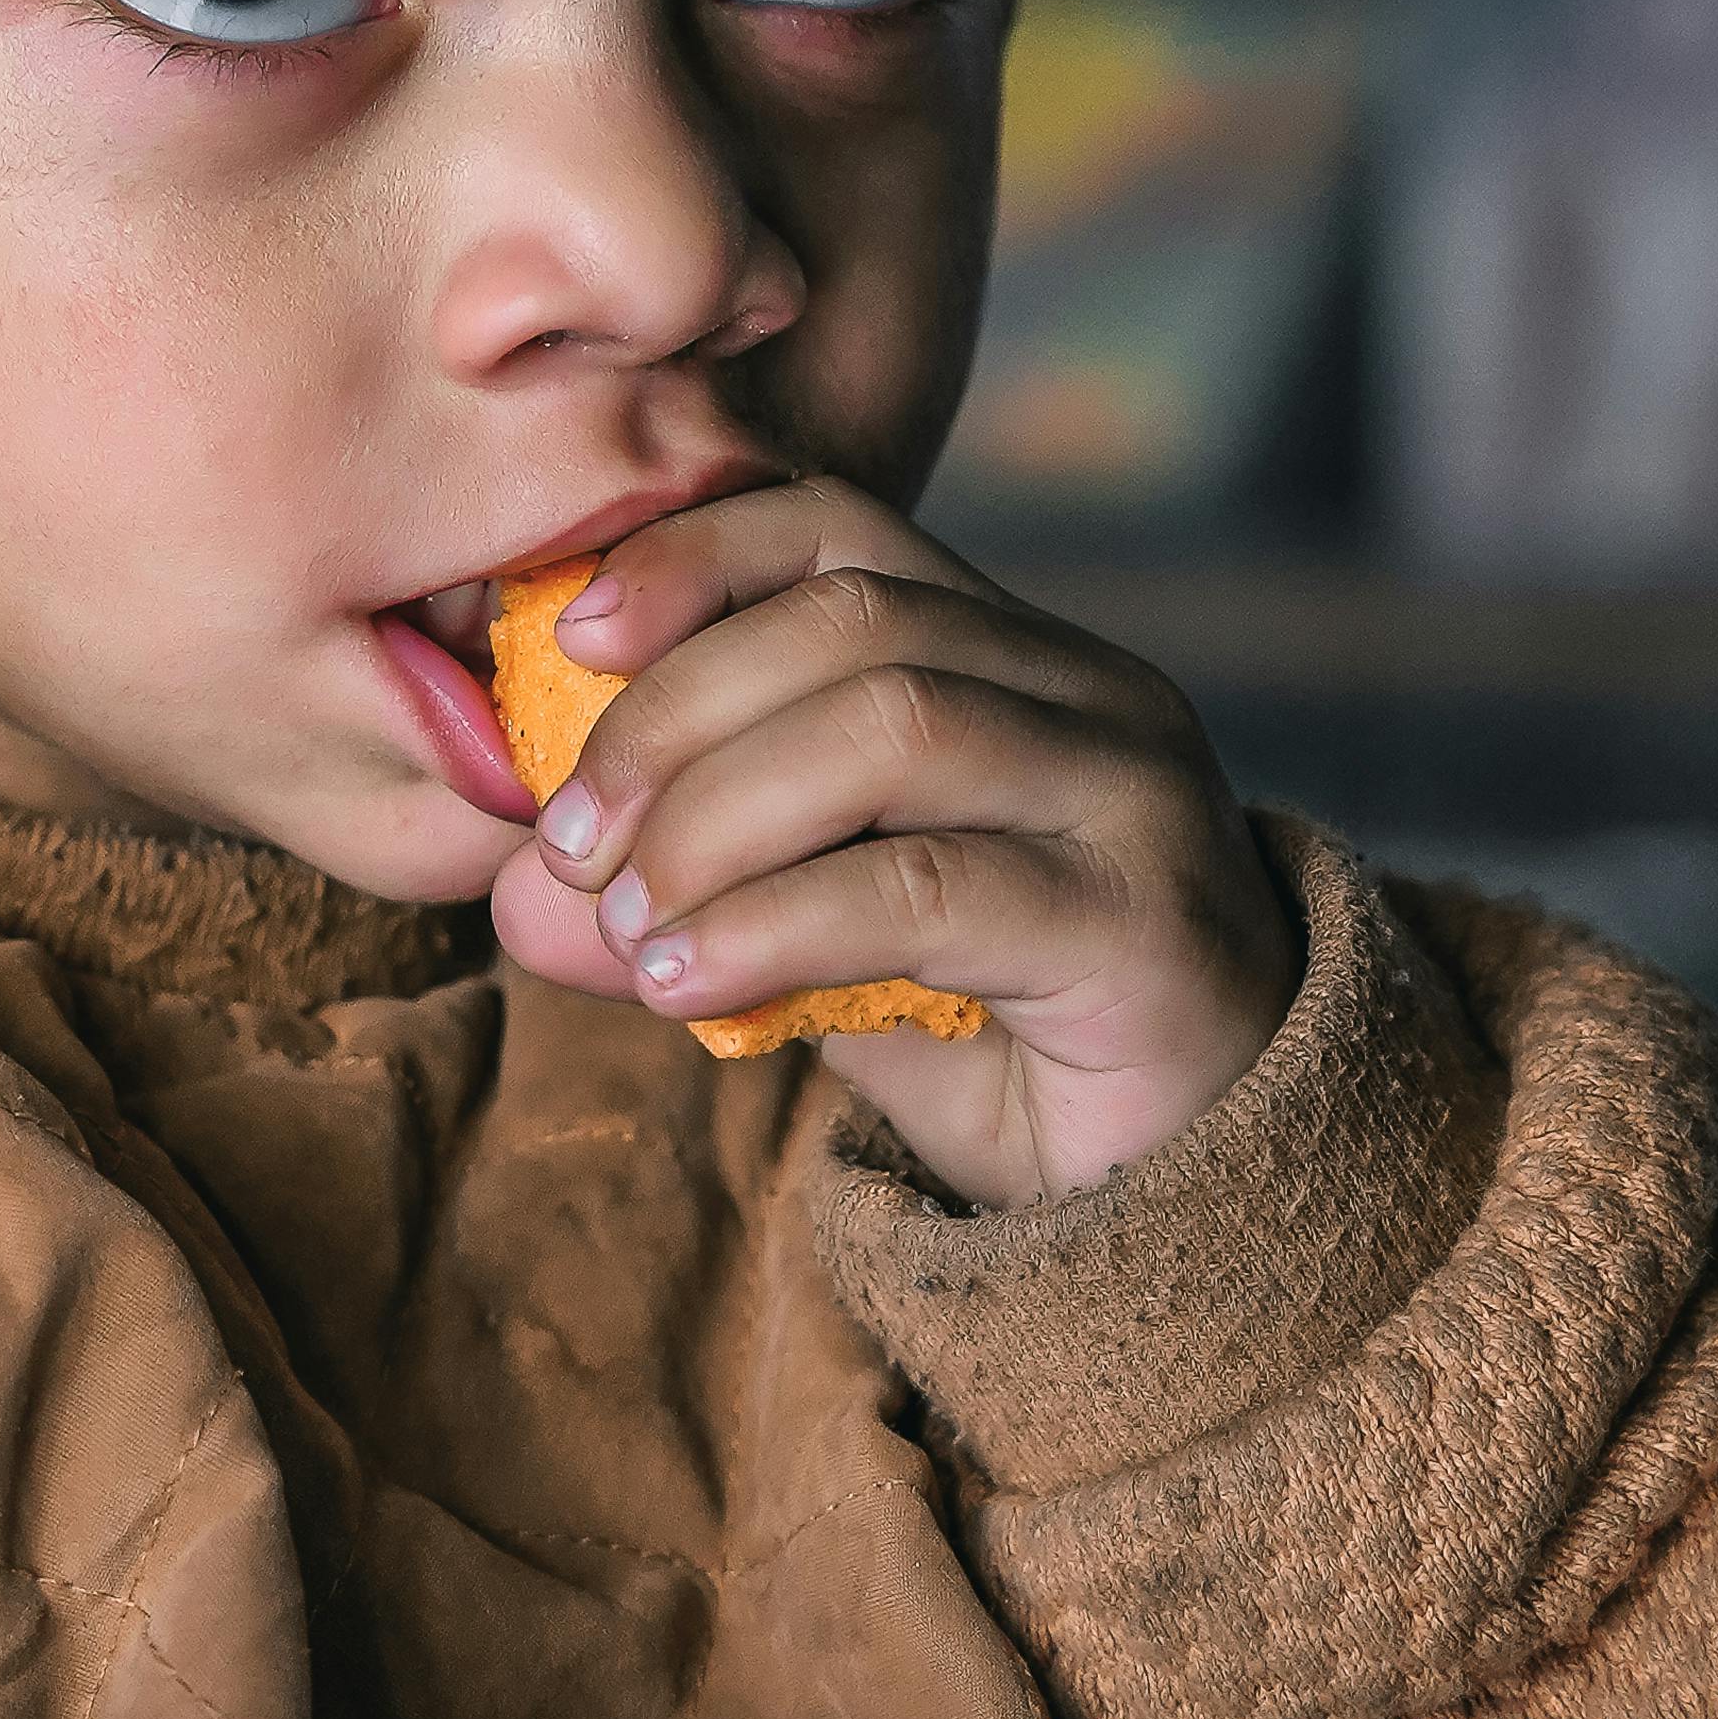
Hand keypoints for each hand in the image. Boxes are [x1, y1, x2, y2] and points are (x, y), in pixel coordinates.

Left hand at [484, 476, 1295, 1202]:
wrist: (1197, 1189)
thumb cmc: (1004, 1044)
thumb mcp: (827, 952)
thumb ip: (698, 897)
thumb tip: (520, 892)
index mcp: (1016, 656)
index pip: (844, 528)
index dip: (695, 556)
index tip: (568, 640)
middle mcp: (1092, 692)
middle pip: (851, 619)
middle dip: (674, 716)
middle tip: (567, 840)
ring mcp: (1134, 795)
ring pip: (893, 725)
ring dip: (718, 815)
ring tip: (627, 916)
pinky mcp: (1145, 921)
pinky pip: (930, 884)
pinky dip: (778, 922)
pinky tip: (687, 981)